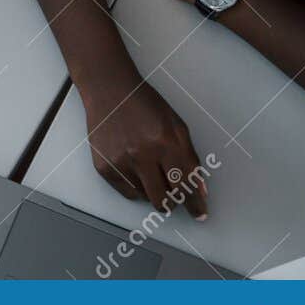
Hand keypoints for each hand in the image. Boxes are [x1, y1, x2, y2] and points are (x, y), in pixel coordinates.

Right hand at [83, 79, 209, 217]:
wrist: (109, 90)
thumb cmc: (144, 104)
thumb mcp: (176, 125)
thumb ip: (190, 158)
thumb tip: (199, 189)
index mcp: (166, 142)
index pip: (186, 184)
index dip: (195, 204)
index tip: (199, 214)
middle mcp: (143, 154)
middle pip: (164, 199)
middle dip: (173, 203)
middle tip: (173, 198)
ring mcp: (121, 161)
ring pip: (146, 197)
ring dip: (153, 191)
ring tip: (149, 168)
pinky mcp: (104, 166)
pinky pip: (127, 192)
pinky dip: (135, 186)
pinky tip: (134, 167)